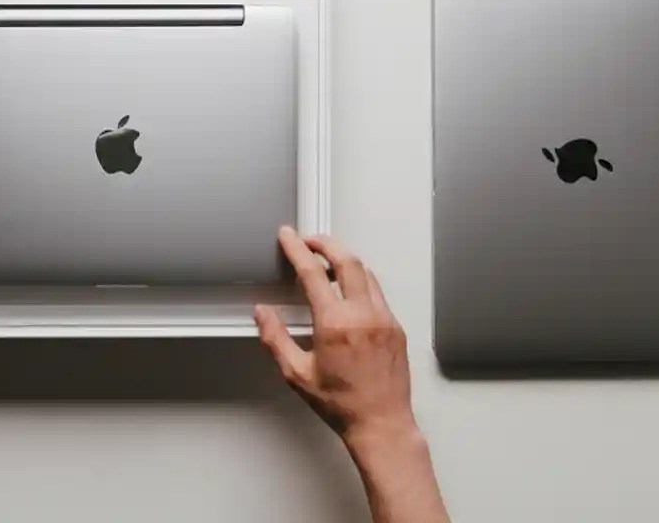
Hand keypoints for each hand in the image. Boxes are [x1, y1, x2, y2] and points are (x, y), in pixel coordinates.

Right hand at [254, 227, 417, 450]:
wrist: (381, 423)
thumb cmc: (342, 404)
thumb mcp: (297, 374)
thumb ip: (275, 338)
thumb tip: (262, 313)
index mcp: (335, 324)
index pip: (312, 273)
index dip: (297, 248)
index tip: (288, 236)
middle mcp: (363, 315)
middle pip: (347, 259)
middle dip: (326, 243)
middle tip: (310, 240)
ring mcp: (384, 318)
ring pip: (366, 272)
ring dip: (346, 260)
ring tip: (328, 261)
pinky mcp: (396, 326)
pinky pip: (378, 292)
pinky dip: (361, 281)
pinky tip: (349, 290)